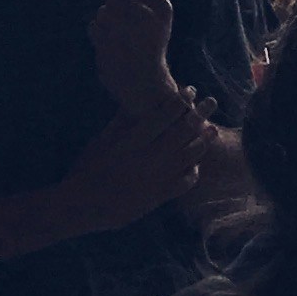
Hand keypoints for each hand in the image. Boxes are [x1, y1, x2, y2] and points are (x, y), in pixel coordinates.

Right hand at [60, 86, 221, 233]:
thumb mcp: (101, 140)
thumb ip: (121, 121)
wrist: (83, 205)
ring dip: (203, 141)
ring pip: (189, 156)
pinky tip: (196, 165)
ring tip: (213, 129)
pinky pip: (184, 183)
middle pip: (183, 131)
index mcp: (133, 141)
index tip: (190, 90)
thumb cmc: (88, 169)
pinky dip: (193, 172)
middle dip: (200, 113)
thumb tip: (137, 100)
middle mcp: (149, 157)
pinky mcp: (159, 197)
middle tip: (211, 102)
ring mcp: (157, 178)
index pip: (164, 115)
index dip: (180, 100)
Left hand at [87, 0, 174, 113]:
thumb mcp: (164, 13)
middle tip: (126, 22)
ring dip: (107, 20)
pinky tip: (111, 43)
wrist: (145, 81)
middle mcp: (145, 17)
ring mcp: (124, 31)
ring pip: (102, 9)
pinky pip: (93, 25)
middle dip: (116, 5)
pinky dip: (98, 33)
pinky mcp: (107, 44)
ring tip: (120, 35)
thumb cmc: (154, 41)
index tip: (136, 5)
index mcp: (161, 6)